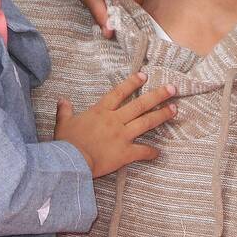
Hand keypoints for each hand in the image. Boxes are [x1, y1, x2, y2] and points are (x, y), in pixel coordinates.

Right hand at [54, 72, 176, 176]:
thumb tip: (62, 100)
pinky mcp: (125, 153)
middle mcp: (115, 120)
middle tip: (172, 89)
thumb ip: (65, 111)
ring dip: (162, 115)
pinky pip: (142, 151)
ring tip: (175, 109)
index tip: (144, 76)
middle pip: (140, 105)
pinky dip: (151, 152)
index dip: (132, 83)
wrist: (71, 161)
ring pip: (146, 122)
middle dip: (158, 95)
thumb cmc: (67, 142)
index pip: (119, 93)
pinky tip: (158, 153)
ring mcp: (122, 136)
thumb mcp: (64, 123)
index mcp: (101, 111)